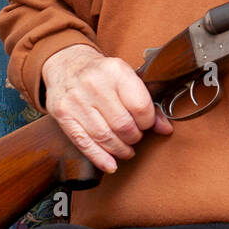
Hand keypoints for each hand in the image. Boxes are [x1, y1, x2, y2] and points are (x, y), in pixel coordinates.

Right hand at [41, 43, 173, 172]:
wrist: (67, 64)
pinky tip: (111, 164)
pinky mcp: (63, 115)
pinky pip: (84, 143)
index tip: (147, 124)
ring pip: (105, 137)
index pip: (140, 107)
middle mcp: (94, 84)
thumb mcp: (126, 77)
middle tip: (135, 137)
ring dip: (120, 149)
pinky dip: (100, 158)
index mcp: (116, 71)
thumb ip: (146, 102)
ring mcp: (76, 101)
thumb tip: (165, 128)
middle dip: (134, 137)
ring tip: (126, 149)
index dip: (148, 122)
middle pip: (123, 125)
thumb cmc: (102, 73)